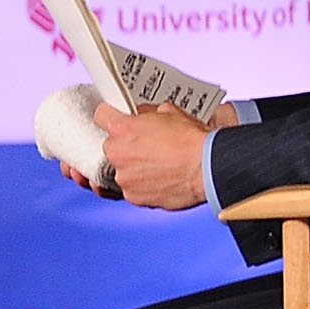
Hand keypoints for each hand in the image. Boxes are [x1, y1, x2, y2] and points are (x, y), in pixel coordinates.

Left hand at [91, 103, 218, 211]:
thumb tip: (140, 114)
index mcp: (122, 128)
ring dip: (134, 168)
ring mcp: (124, 178)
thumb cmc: (192, 140)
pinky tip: (159, 178)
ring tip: (157, 165)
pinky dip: (142, 185)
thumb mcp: (168, 111)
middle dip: (125, 146)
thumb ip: (146, 113)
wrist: (208, 167)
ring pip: (120, 170)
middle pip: (110, 146)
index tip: (113, 120)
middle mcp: (117, 153)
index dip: (110, 116)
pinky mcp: (133, 197)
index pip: (101, 116)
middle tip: (146, 147)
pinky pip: (131, 189)